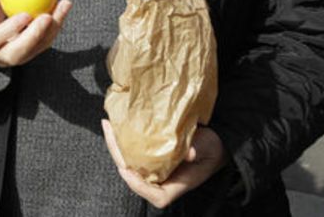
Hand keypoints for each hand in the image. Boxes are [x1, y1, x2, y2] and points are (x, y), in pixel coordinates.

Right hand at [0, 0, 71, 67]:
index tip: (25, 14)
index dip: (9, 29)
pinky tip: (62, 9)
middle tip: (48, 16)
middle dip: (35, 36)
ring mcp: (11, 59)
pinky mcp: (25, 57)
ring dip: (52, 29)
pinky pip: (42, 44)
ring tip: (63, 5)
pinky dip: (53, 28)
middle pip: (16, 53)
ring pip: (34, 50)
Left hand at [102, 119, 226, 208]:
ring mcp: (155, 169)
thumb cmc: (213, 147)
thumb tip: (188, 152)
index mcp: (179, 184)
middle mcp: (163, 180)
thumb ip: (200, 149)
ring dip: (117, 146)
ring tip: (109, 125)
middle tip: (110, 131)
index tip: (127, 170)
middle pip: (135, 178)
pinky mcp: (150, 158)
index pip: (158, 197)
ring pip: (130, 164)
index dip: (140, 187)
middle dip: (119, 156)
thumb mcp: (210, 147)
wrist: (214, 141)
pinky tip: (117, 125)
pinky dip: (123, 141)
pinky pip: (132, 154)